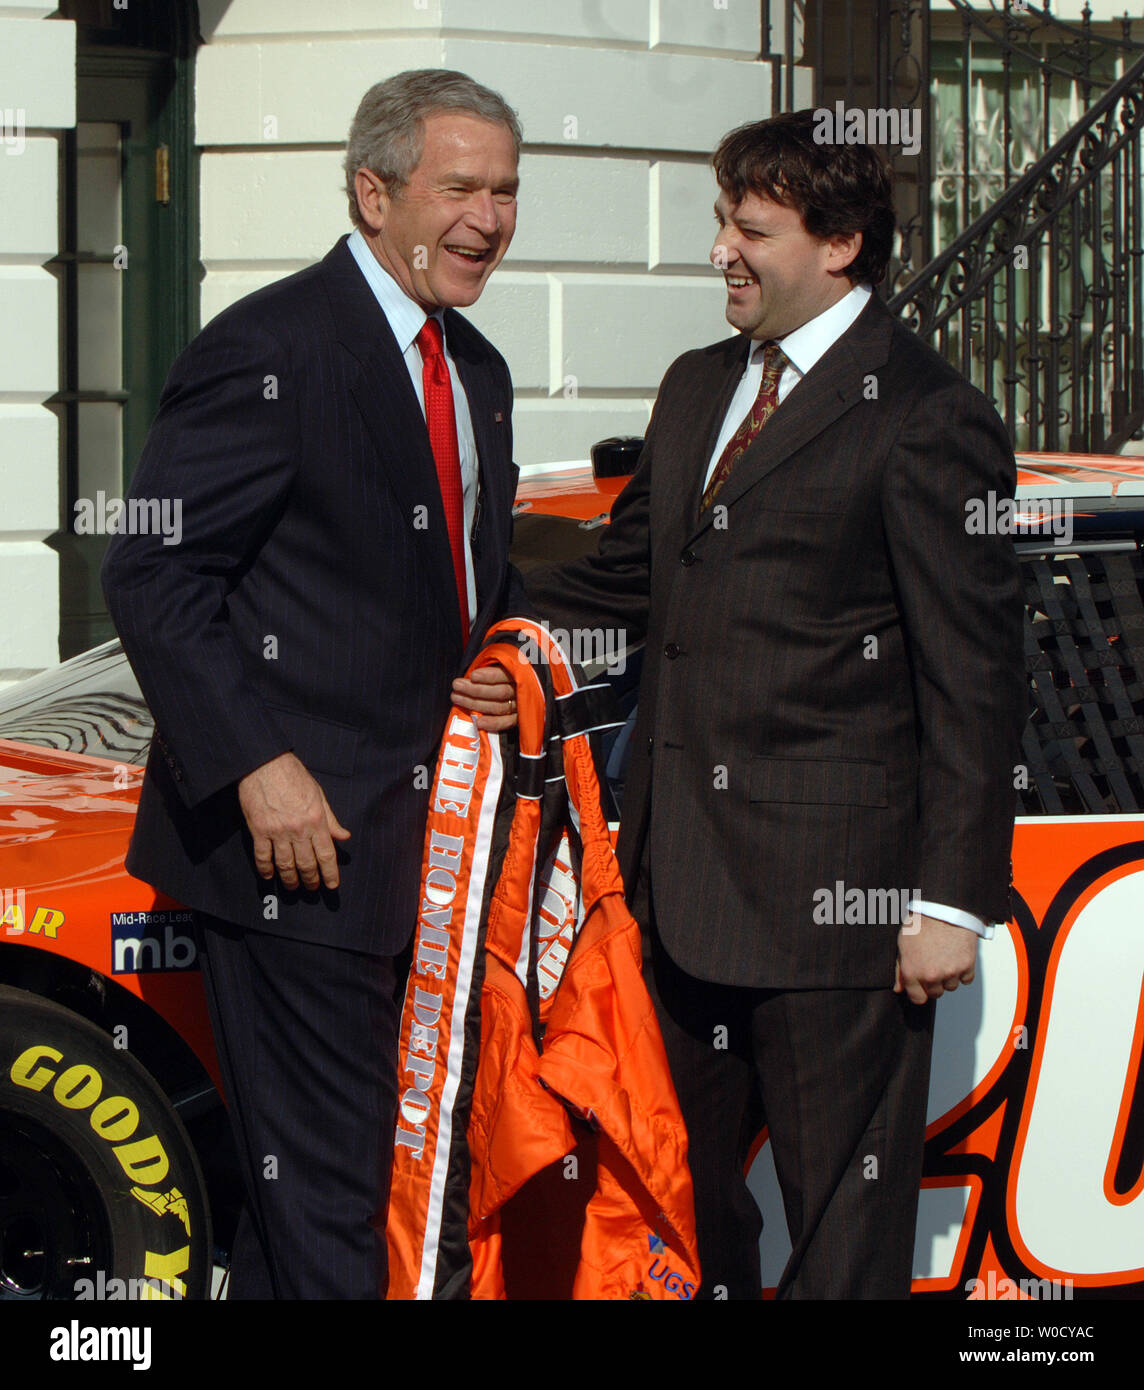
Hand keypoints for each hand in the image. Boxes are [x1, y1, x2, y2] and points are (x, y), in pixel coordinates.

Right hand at [237, 752, 350, 891]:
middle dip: (311, 880)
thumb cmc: (294, 776)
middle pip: (307, 864)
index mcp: (316, 820)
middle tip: (312, 889)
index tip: (332, 885)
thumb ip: (331, 819)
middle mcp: (299, 829)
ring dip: (290, 880)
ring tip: (293, 887)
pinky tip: (270, 877)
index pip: (327, 854)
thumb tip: (344, 836)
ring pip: (286, 865)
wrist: (265, 763)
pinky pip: (263, 856)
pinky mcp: (259, 830)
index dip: (330, 873)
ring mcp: (278, 831)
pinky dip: (266, 870)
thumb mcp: (319, 795)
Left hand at [451, 663, 516, 731]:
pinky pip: (506, 722)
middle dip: (475, 690)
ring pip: (499, 707)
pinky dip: (493, 723)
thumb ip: (491, 665)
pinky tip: (478, 722)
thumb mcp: (500, 662)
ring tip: (456, 698)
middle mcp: (522, 690)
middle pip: (500, 692)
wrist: (529, 686)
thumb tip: (472, 672)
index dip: (489, 676)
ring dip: (475, 704)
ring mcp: (521, 706)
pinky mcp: (519, 718)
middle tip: (457, 685)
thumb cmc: (504, 671)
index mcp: (520, 672)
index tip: (472, 676)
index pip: (505, 675)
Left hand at [894, 912, 976, 1004]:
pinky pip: (966, 980)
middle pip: (936, 994)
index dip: (920, 992)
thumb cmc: (921, 922)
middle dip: (934, 983)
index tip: (922, 985)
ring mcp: (951, 972)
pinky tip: (956, 956)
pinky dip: (963, 971)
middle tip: (934, 965)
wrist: (943, 908)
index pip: (918, 999)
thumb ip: (900, 970)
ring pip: (951, 987)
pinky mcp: (967, 966)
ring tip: (945, 957)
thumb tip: (898, 989)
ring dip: (949, 977)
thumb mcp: (902, 945)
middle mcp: (931, 975)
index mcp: (912, 971)